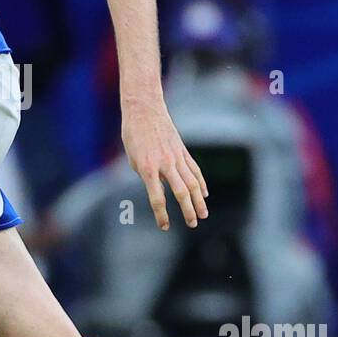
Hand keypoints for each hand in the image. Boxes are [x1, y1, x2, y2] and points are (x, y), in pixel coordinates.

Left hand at [122, 97, 208, 230]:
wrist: (144, 110)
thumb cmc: (133, 135)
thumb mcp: (134, 158)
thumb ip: (146, 176)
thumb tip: (161, 190)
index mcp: (148, 168)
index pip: (157, 198)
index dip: (161, 215)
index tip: (164, 226)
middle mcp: (165, 164)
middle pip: (181, 192)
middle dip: (188, 211)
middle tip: (192, 224)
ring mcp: (176, 157)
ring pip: (192, 182)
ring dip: (199, 201)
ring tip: (203, 214)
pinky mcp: (182, 151)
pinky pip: (194, 170)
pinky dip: (201, 183)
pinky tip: (204, 194)